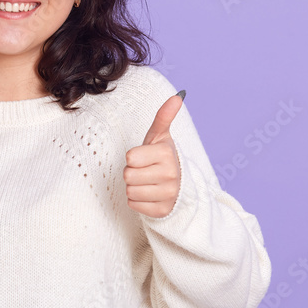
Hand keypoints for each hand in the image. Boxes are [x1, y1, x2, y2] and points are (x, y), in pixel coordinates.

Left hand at [123, 91, 185, 218]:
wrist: (179, 185)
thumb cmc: (161, 157)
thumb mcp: (160, 137)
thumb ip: (164, 117)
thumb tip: (176, 97)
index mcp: (167, 154)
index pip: (129, 158)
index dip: (133, 158)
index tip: (145, 158)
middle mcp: (170, 175)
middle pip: (128, 176)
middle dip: (132, 173)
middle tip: (145, 171)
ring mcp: (168, 195)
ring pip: (130, 191)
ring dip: (134, 187)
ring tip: (147, 182)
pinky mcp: (162, 211)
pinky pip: (133, 204)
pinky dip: (137, 200)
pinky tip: (149, 194)